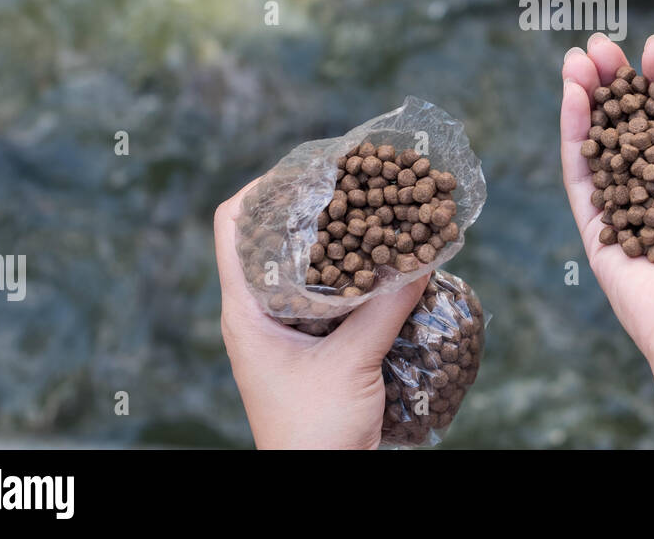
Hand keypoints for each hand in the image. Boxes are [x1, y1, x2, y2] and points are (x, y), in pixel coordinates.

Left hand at [213, 179, 427, 448]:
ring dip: (337, 241)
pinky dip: (355, 275)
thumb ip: (385, 308)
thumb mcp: (352, 364)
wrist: (321, 488)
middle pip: (270, 238)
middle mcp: (258, 314)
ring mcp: (283, 331)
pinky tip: (387, 265)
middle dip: (313, 207)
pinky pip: (329, 297)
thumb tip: (422, 258)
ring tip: (375, 213)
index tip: (308, 166)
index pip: (231, 226)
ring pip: (303, 267)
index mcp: (244, 311)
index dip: (261, 187)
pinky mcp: (311, 348)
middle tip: (355, 182)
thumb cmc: (314, 434)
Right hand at [560, 33, 653, 447]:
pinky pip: (580, 174)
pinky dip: (574, 133)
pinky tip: (571, 95)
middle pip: (630, 124)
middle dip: (615, 81)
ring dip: (586, 97)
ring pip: (600, 142)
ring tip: (577, 56)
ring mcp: (624, 208)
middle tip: (600, 42)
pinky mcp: (595, 229)